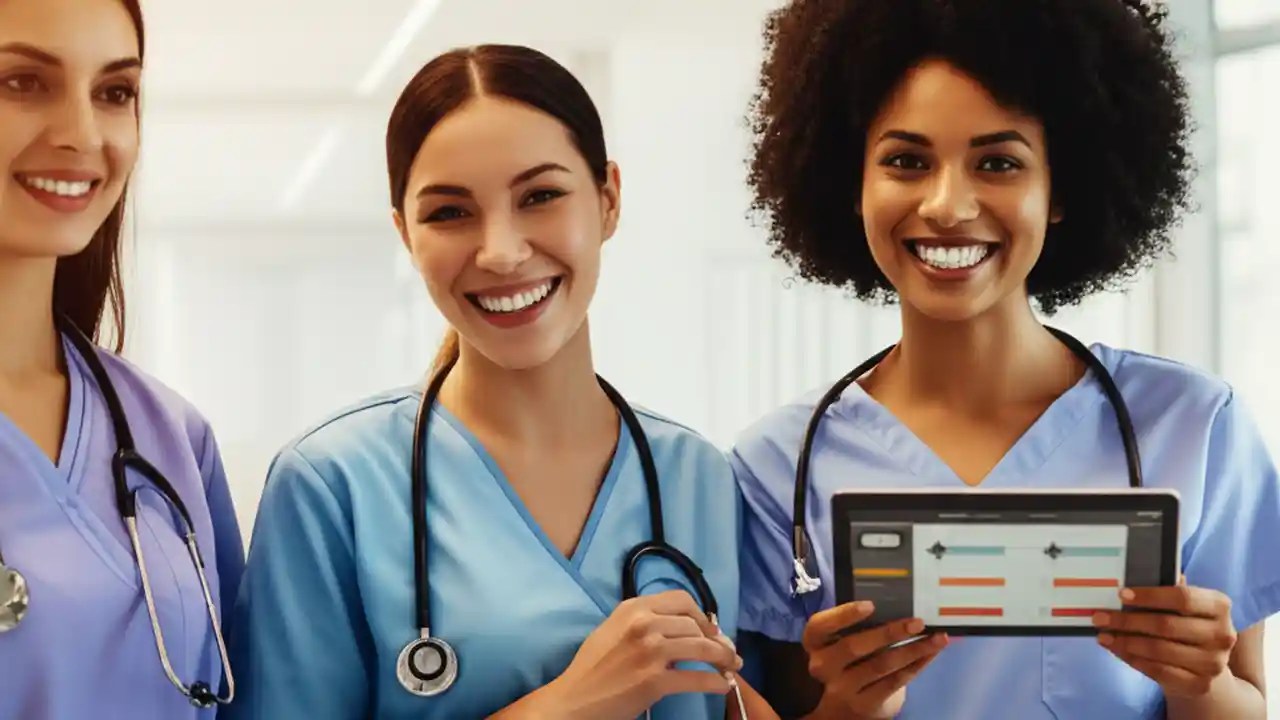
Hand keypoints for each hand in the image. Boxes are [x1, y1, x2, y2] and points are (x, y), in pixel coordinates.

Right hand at [537, 590, 739, 719]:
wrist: (575, 699)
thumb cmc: (592, 667)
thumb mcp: (613, 629)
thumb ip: (642, 621)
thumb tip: (680, 625)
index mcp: (633, 608)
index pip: (681, 600)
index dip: (702, 614)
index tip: (710, 629)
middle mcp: (643, 624)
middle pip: (695, 625)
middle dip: (717, 639)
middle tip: (726, 652)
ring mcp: (650, 652)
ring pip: (702, 648)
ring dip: (723, 659)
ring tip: (732, 667)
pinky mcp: (655, 681)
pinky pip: (697, 678)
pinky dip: (716, 683)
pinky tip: (724, 685)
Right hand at [803, 601, 946, 719]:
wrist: (841, 708)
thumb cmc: (847, 662)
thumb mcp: (841, 641)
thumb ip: (857, 625)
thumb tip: (898, 603)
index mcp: (815, 643)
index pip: (820, 626)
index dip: (844, 615)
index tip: (871, 605)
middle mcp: (823, 666)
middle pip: (854, 646)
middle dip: (889, 633)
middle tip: (917, 622)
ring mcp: (842, 688)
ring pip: (881, 665)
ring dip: (913, 650)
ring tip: (937, 638)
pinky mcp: (865, 704)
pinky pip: (895, 682)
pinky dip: (916, 665)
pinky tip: (931, 653)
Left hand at [1094, 576, 1236, 697]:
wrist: (1208, 666)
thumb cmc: (1188, 625)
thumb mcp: (1185, 606)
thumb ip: (1167, 590)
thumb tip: (1134, 575)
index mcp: (1219, 606)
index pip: (1183, 597)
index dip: (1150, 596)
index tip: (1121, 594)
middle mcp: (1222, 634)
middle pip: (1166, 625)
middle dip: (1127, 620)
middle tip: (1100, 617)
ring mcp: (1214, 662)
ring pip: (1159, 650)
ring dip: (1125, 642)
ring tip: (1103, 635)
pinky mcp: (1201, 684)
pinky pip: (1159, 671)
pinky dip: (1133, 659)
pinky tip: (1117, 650)